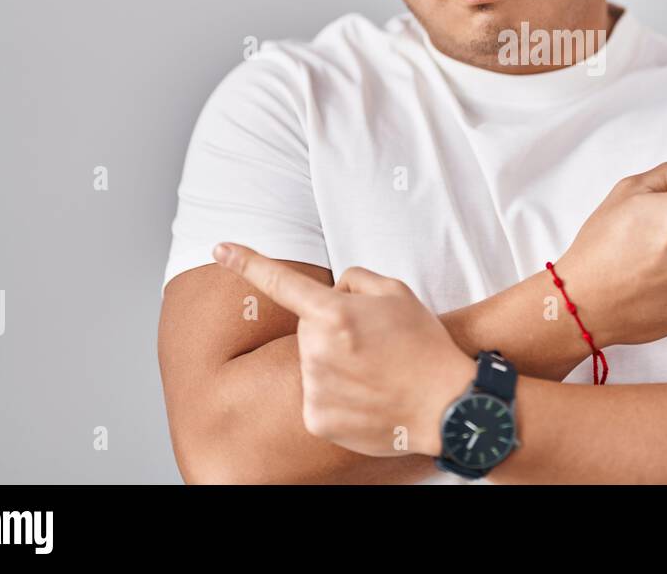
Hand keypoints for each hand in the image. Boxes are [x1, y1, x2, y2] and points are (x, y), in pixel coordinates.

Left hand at [211, 243, 474, 457]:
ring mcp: (314, 386)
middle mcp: (316, 349)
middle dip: (333, 328)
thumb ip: (355, 280)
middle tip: (374, 342)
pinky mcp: (316, 417)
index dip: (247, 262)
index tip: (219, 248)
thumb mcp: (397, 293)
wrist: (447, 406)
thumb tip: (333, 293)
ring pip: (313, 361)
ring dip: (336, 361)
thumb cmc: (424, 345)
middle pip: (310, 327)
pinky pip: (317, 394)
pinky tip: (367, 395)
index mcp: (334, 312)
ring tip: (376, 371)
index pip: (281, 282)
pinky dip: (338, 393)